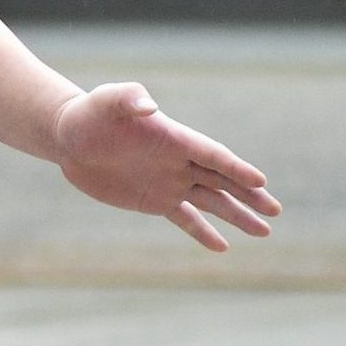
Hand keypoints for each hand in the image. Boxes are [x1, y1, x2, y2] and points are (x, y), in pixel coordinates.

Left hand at [53, 83, 282, 250]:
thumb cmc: (90, 114)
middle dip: (249, 195)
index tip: (259, 181)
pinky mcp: (154, 200)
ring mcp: (170, 181)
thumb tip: (149, 106)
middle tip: (274, 211)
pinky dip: (203, 232)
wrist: (70, 137)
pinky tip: (223, 247)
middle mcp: (179, 161)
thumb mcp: (106, 101)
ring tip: (264, 231)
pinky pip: (185, 219)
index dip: (235, 168)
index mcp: (175, 137)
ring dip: (237, 216)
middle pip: (222, 180)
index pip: (212, 155)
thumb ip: (128, 98)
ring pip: (212, 201)